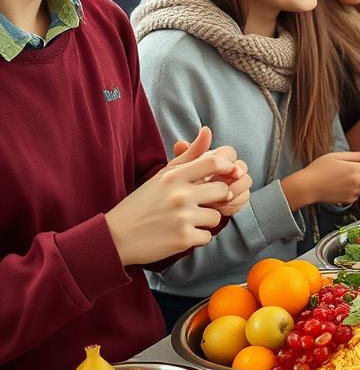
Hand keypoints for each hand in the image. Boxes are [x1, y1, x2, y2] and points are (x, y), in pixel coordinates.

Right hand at [106, 130, 239, 265]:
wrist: (116, 237)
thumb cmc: (143, 203)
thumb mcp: (163, 176)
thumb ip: (189, 155)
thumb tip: (208, 131)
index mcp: (173, 177)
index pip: (213, 162)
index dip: (228, 167)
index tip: (233, 173)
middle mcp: (179, 195)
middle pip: (223, 190)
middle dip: (218, 198)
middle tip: (203, 203)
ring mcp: (182, 218)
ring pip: (216, 217)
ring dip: (206, 221)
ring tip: (187, 220)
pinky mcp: (183, 239)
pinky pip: (208, 237)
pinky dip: (198, 238)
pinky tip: (181, 234)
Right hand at [283, 151, 359, 208]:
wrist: (308, 186)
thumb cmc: (319, 169)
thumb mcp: (337, 156)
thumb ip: (357, 155)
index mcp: (354, 168)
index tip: (354, 166)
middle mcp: (356, 181)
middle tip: (348, 172)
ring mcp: (352, 192)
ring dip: (357, 184)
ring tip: (343, 180)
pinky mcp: (347, 200)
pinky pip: (356, 196)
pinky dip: (352, 192)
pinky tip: (341, 188)